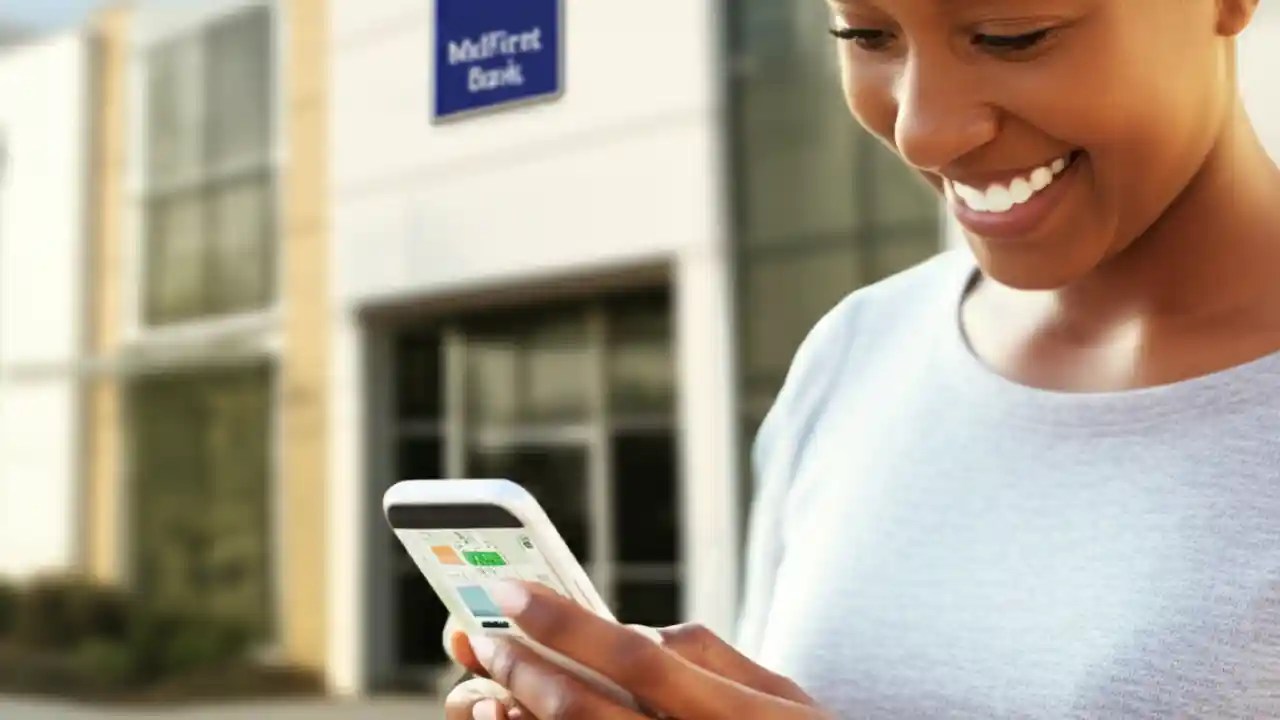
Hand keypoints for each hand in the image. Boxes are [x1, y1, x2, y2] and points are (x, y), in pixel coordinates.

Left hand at [444, 581, 825, 718]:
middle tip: (478, 634)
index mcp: (738, 716)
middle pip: (589, 711)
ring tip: (482, 681)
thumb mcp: (787, 702)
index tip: (510, 591)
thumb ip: (717, 660)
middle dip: (523, 668)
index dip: (567, 624)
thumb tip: (642, 632)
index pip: (637, 660)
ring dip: (516, 715)